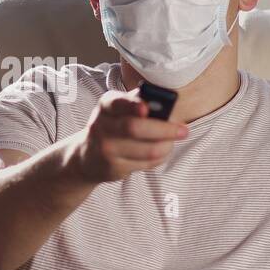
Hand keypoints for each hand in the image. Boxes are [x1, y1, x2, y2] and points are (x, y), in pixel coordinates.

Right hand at [69, 88, 187, 182]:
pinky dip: (160, 158)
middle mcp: (101, 125)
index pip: (117, 103)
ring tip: (172, 142)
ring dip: (167, 146)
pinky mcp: (113, 167)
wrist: (86, 156)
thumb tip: (167, 101)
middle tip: (183, 130)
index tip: (146, 109)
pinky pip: (146, 164)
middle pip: (135, 128)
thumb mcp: (118, 109)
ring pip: (147, 150)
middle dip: (165, 129)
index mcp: (106, 105)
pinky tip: (160, 153)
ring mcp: (106, 149)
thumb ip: (139, 101)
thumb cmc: (111, 127)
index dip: (132, 105)